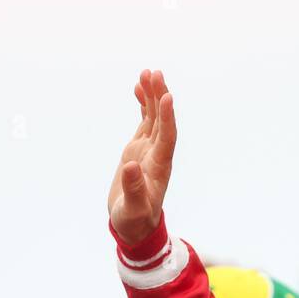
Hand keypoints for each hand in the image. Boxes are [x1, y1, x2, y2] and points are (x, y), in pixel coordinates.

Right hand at [109, 69, 176, 245]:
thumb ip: (132, 189)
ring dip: (153, 95)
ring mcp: (149, 149)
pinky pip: (145, 121)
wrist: (133, 224)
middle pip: (163, 121)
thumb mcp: (132, 209)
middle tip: (155, 73)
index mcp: (159, 167)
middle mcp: (158, 154)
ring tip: (148, 73)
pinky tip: (138, 87)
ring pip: (155, 117)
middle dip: (160, 97)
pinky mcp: (139, 148)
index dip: (168, 118)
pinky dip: (143, 105)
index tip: (167, 96)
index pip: (167, 138)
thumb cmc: (135, 220)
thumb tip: (130, 166)